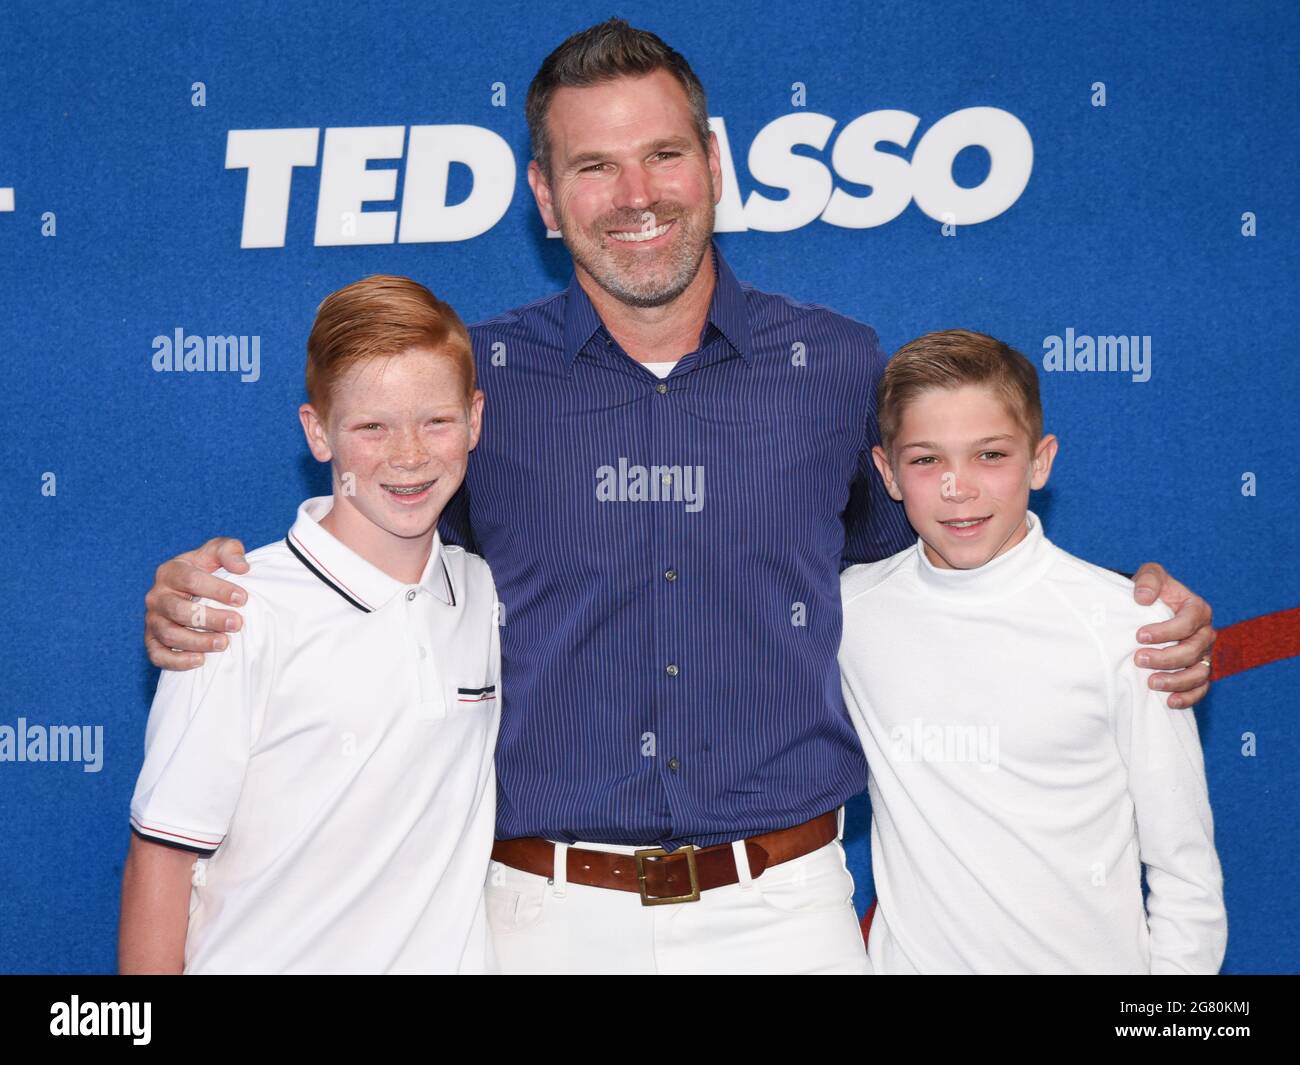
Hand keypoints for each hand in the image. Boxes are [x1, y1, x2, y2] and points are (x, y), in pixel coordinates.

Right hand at [144, 538, 249, 670]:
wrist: (193, 590)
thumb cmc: (208, 569)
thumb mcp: (219, 551)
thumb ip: (230, 551)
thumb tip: (241, 568)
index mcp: (170, 571)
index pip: (191, 580)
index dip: (217, 590)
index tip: (243, 598)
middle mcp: (156, 596)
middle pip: (179, 610)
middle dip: (210, 619)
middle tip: (237, 623)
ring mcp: (152, 620)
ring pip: (169, 634)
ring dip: (198, 641)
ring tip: (224, 643)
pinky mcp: (152, 640)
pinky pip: (157, 655)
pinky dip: (177, 661)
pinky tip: (201, 660)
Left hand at [1131, 561, 1214, 708]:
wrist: (1147, 608)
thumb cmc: (1150, 591)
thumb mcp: (1150, 575)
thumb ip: (1149, 580)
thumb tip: (1142, 598)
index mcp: (1197, 609)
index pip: (1189, 622)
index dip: (1166, 631)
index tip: (1139, 635)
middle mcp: (1205, 633)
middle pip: (1193, 650)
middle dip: (1165, 658)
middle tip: (1138, 659)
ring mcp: (1204, 654)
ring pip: (1199, 673)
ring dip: (1176, 681)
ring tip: (1151, 682)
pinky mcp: (1198, 672)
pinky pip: (1200, 689)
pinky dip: (1187, 697)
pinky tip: (1169, 702)